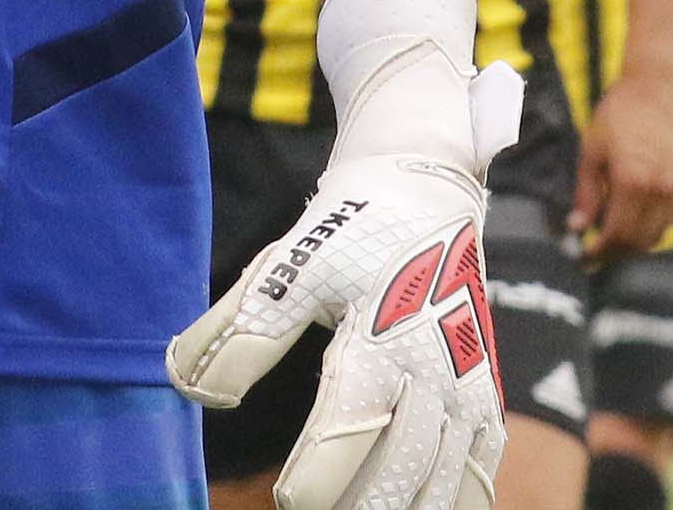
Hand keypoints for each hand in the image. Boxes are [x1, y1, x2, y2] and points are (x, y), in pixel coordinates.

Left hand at [173, 20, 518, 509]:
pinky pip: (479, 476)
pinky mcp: (487, 404)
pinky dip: (453, 505)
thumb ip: (241, 329)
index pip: (355, 413)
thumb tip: (185, 386)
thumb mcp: (288, 265)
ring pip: (445, 480)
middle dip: (362, 503)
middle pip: (404, 462)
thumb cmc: (348, 231)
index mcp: (381, 332)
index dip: (323, 466)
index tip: (289, 500)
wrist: (427, 193)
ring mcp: (469, 390)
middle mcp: (435, 368)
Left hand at [574, 63, 672, 259]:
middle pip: (638, 241)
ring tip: (611, 239)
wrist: (656, 88)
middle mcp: (660, 190)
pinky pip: (671, 221)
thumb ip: (587, 193)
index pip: (617, 235)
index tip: (584, 257)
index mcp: (633, 181)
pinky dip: (652, 229)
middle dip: (615, 254)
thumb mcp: (591, 151)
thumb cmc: (618, 115)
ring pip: (657, 235)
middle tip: (594, 254)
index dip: (599, 251)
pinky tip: (633, 220)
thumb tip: (577, 226)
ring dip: (634, 244)